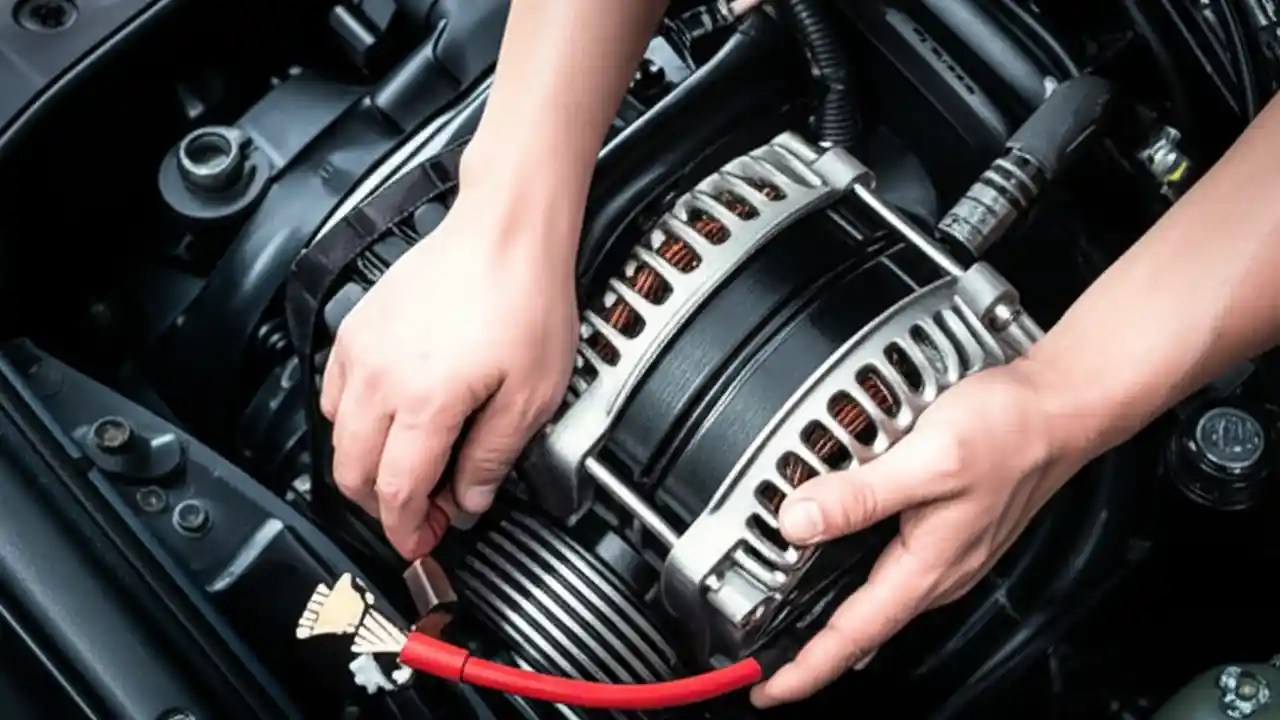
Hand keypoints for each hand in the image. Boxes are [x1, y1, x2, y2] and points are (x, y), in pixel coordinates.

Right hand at [319, 190, 579, 557]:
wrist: (506, 231)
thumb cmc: (525, 297)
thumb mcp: (533, 394)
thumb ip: (493, 456)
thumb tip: (470, 499)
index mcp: (425, 401)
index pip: (396, 492)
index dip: (407, 530)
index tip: (423, 541)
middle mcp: (381, 378)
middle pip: (352, 473)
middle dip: (382, 508)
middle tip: (422, 515)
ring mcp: (361, 349)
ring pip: (337, 435)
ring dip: (366, 466)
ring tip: (409, 470)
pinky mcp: (357, 328)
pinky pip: (333, 392)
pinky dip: (352, 422)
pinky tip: (389, 422)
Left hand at [750, 359, 1089, 706]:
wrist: (1060, 409)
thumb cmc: (1012, 433)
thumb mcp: (929, 458)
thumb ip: (860, 494)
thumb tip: (799, 521)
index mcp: (928, 566)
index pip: (854, 635)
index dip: (806, 669)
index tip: (768, 691)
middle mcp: (937, 570)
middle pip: (860, 626)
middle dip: (811, 650)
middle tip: (764, 661)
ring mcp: (944, 553)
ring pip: (873, 595)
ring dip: (829, 612)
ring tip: (786, 618)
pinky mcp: (946, 529)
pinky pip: (887, 565)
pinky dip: (851, 572)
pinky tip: (833, 556)